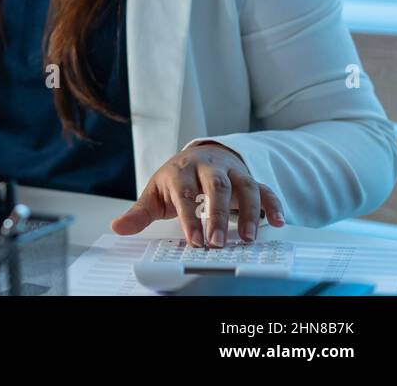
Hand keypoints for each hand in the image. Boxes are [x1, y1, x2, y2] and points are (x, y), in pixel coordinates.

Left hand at [111, 143, 285, 246]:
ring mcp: (231, 171)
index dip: (190, 218)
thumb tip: (118, 227)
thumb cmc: (175, 178)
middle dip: (218, 216)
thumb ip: (139, 213)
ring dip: (249, 212)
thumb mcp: (155, 193)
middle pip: (216, 188)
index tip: (194, 241)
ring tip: (248, 238)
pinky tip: (278, 222)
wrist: (199, 153)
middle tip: (218, 243)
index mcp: (181, 171)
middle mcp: (208, 167)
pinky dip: (273, 205)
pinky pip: (265, 189)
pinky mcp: (249, 178)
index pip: (185, 194)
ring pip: (244, 187)